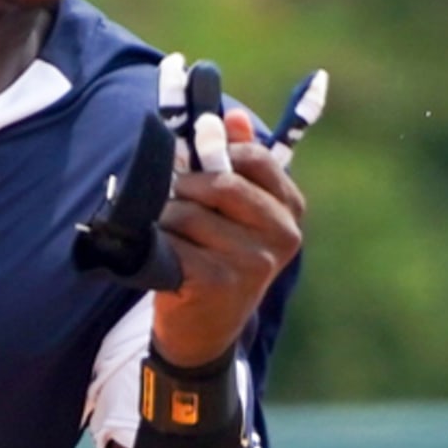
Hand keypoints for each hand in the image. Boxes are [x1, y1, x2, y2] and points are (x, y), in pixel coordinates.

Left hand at [151, 111, 305, 366]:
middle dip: (184, 185)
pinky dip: (157, 243)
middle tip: (171, 197)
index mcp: (289, 210)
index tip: (194, 155)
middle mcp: (281, 236)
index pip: (255, 157)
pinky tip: (162, 257)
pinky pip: (172, 241)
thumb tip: (233, 116)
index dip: (217, 149)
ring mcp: (253, 262)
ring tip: (167, 234)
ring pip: (188, 212)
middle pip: (220, 183)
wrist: (204, 331)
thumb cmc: (218, 260)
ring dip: (164, 218)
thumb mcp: (236, 214)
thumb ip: (238, 163)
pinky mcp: (219, 282)